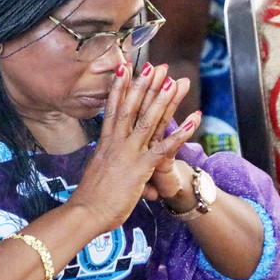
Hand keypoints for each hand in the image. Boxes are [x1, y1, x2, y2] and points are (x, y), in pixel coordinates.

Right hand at [68, 63, 195, 231]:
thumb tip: (107, 165)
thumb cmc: (88, 199)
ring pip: (148, 121)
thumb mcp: (96, 174)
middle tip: (154, 66)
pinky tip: (194, 120)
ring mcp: (128, 153)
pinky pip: (165, 147)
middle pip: (131, 108)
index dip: (120, 87)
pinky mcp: (140, 168)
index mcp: (105, 143)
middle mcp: (116, 143)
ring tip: (173, 81)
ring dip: (162, 99)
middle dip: (143, 85)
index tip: (124, 68)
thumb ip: (106, 164)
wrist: (85, 212)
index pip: (113, 109)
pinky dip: (181, 133)